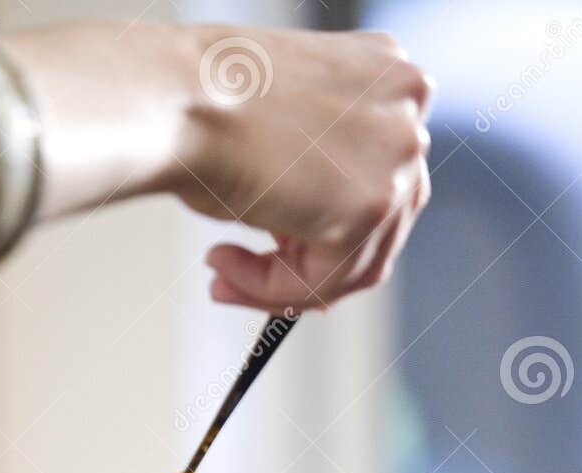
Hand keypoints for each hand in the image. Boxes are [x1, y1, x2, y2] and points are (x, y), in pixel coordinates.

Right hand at [176, 26, 432, 310]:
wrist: (176, 98)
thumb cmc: (203, 100)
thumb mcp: (276, 136)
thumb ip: (313, 177)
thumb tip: (305, 235)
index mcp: (387, 74)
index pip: (375, 176)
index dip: (321, 224)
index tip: (274, 249)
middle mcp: (405, 109)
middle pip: (378, 224)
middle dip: (306, 260)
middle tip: (240, 273)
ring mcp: (399, 155)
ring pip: (354, 261)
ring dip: (281, 281)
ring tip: (223, 273)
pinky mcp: (373, 205)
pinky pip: (325, 280)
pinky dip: (271, 289)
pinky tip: (226, 266)